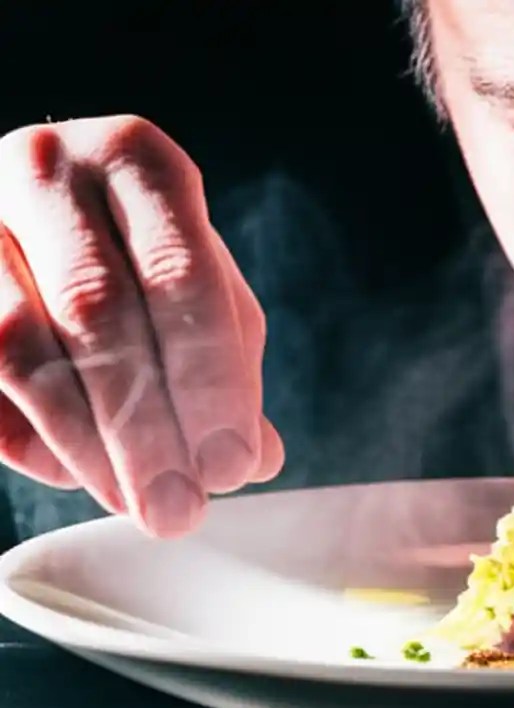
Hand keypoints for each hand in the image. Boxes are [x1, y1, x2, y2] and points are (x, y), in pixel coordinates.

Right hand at [0, 116, 283, 537]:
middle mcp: (46, 168)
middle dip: (147, 426)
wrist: (30, 207)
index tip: (231, 464)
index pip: (181, 276)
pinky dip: (25, 437)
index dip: (210, 381)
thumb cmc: (130, 248)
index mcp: (136, 159)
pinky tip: (71, 474)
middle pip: (98, 312)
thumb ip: (227, 358)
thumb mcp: (194, 281)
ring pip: (19, 345)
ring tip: (138, 504)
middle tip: (181, 508)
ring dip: (85, 443)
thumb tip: (255, 456)